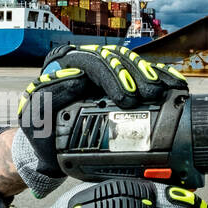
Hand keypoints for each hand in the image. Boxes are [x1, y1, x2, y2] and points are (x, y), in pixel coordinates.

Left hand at [11, 44, 187, 196]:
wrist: (48, 147)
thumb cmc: (40, 131)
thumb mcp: (34, 117)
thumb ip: (47, 99)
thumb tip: (76, 79)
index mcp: (65, 67)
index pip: (93, 61)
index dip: (112, 75)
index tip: (126, 97)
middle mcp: (87, 65)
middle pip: (115, 59)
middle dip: (136, 76)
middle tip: (150, 95)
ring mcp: (104, 72)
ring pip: (129, 64)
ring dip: (148, 75)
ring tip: (163, 91)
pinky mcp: (118, 82)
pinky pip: (139, 74)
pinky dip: (157, 77)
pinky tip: (172, 85)